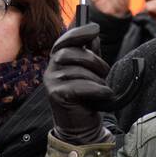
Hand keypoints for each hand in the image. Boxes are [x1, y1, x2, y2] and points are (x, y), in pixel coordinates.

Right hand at [43, 23, 113, 143]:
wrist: (80, 127)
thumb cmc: (87, 98)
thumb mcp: (90, 72)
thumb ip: (90, 54)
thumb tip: (93, 35)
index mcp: (57, 62)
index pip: (64, 41)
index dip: (78, 32)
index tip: (95, 29)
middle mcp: (50, 70)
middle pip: (71, 53)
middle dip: (94, 60)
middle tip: (105, 72)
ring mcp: (51, 82)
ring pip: (77, 70)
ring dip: (97, 79)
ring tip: (102, 89)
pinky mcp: (56, 95)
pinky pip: (79, 85)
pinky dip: (97, 89)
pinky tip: (105, 95)